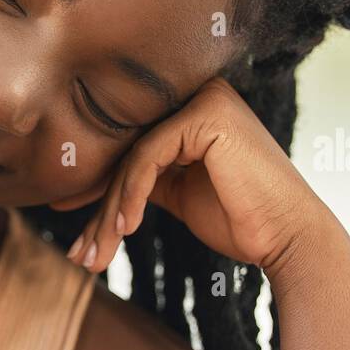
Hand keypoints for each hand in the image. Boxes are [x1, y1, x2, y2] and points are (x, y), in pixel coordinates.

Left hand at [65, 77, 324, 276]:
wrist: (284, 236)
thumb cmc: (238, 218)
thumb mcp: (177, 193)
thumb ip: (142, 179)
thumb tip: (86, 186)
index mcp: (189, 109)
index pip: (128, 148)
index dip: (94, 188)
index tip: (65, 220)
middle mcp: (195, 95)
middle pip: (127, 154)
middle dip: (98, 209)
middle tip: (79, 252)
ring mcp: (202, 100)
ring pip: (133, 159)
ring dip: (109, 212)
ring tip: (97, 254)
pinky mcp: (205, 115)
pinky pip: (149, 157)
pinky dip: (131, 195)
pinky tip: (126, 228)